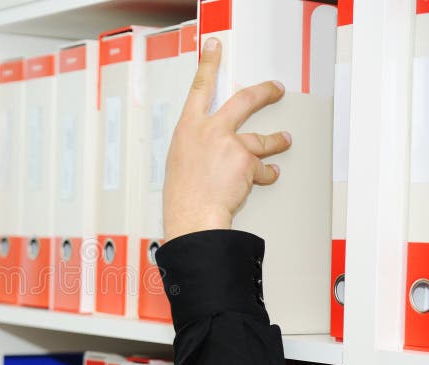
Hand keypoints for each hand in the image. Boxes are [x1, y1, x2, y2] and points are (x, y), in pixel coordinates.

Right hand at [163, 37, 291, 241]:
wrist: (192, 215)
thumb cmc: (183, 195)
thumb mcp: (180, 161)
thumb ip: (197, 145)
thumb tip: (211, 146)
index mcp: (188, 129)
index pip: (199, 88)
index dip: (208, 65)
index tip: (214, 49)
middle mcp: (209, 131)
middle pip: (243, 100)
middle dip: (264, 92)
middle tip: (275, 89)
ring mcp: (229, 144)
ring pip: (261, 139)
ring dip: (276, 141)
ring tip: (284, 140)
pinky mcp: (246, 161)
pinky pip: (262, 167)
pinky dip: (266, 174)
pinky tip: (267, 177)